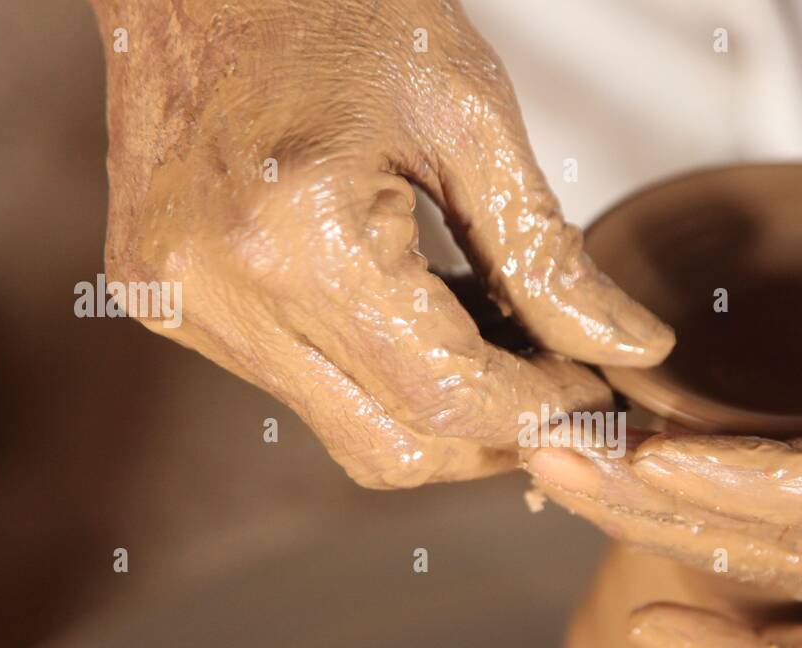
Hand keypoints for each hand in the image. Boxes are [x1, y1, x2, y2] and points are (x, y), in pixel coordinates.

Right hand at [88, 0, 671, 487]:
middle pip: (397, 448)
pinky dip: (383, 374)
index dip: (543, 411)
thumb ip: (548, 253)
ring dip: (444, 409)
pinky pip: (304, 386)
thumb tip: (630, 347)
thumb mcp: (468, 115)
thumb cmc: (336, 1)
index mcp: (302, 239)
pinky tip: (429, 314)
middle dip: (497, 434)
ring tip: (504, 339)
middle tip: (564, 380)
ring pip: (351, 432)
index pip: (448, 395)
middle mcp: (223, 296)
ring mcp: (184, 308)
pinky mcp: (170, 305)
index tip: (600, 394)